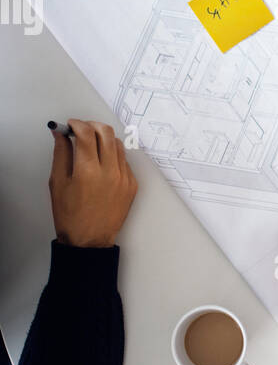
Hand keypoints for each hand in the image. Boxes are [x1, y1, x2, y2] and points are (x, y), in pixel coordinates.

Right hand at [49, 120, 137, 247]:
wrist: (89, 240)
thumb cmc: (70, 216)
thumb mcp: (57, 183)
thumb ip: (61, 154)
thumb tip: (61, 133)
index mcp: (88, 171)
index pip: (86, 133)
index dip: (76, 124)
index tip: (70, 125)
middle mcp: (110, 172)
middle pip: (106, 132)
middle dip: (91, 126)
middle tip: (81, 130)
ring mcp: (124, 178)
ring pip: (118, 144)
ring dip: (104, 139)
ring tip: (91, 147)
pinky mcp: (132, 185)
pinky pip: (124, 160)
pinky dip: (113, 155)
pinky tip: (102, 163)